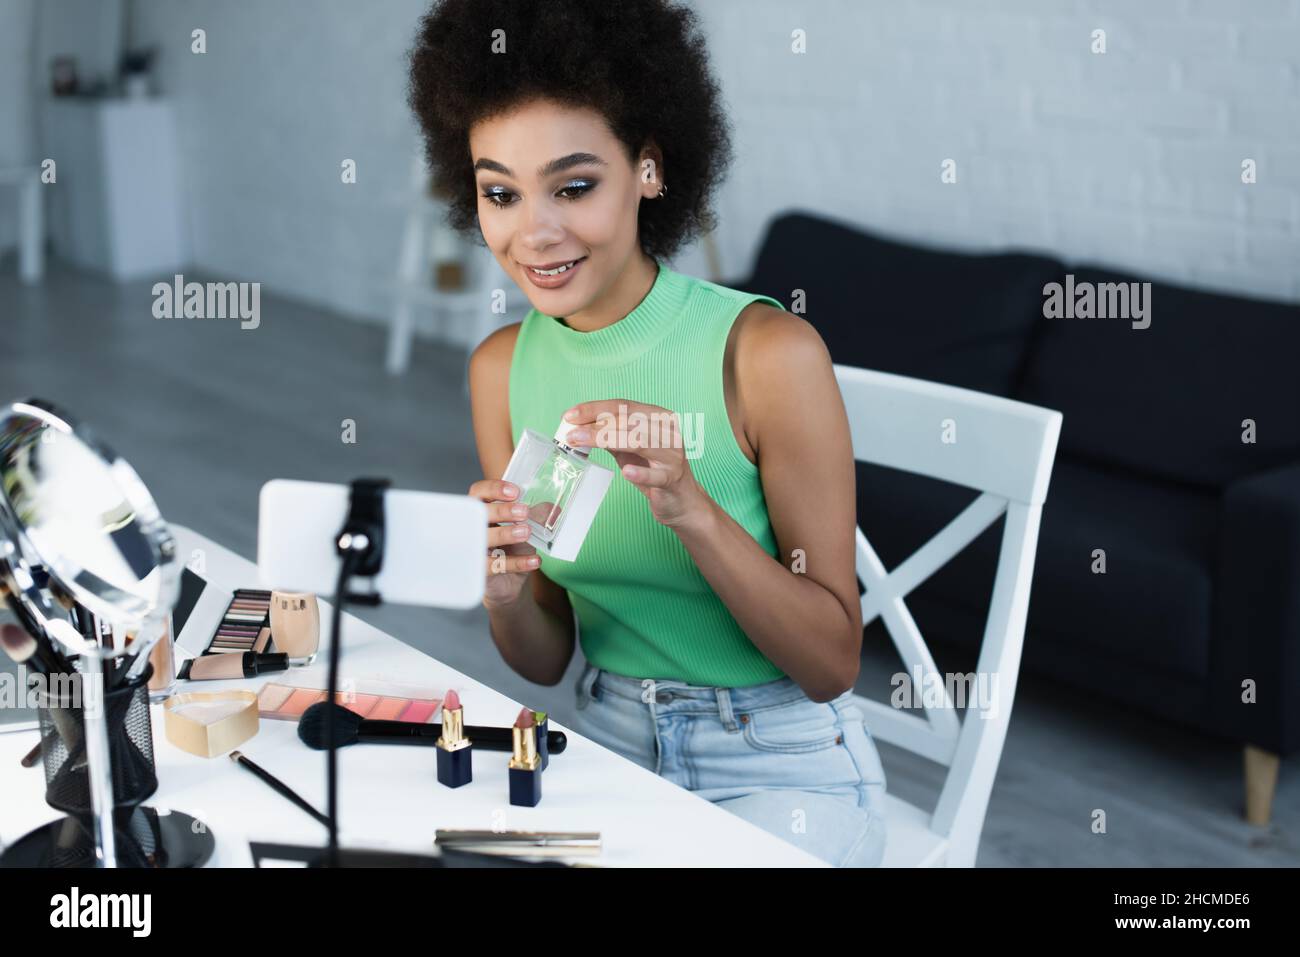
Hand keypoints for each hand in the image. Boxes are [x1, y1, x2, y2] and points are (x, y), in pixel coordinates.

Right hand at [468, 478, 539, 606]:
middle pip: (479, 513)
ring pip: (483, 538)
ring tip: (526, 532)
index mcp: (482, 510)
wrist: (509, 581)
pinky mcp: (479, 571)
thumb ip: (538, 517)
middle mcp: (473, 527)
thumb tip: (553, 509)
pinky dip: (516, 563)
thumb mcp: (528, 529)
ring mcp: (473, 549)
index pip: (480, 492)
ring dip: (505, 533)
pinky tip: (535, 561)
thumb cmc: (512, 548)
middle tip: (524, 512)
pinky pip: (494, 566)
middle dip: (502, 510)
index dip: (494, 489)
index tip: (515, 491)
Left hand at [561, 400, 711, 528]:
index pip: (623, 406)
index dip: (595, 408)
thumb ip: (609, 434)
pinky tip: (627, 472)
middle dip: (596, 424)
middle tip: (571, 432)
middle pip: (629, 421)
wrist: (680, 498)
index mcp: (658, 417)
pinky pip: (656, 475)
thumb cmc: (653, 468)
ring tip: (582, 442)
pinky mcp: (672, 478)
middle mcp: (667, 431)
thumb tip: (577, 426)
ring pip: (639, 441)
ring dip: (607, 440)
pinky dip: (641, 473)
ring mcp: (672, 455)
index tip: (570, 415)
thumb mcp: (629, 447)